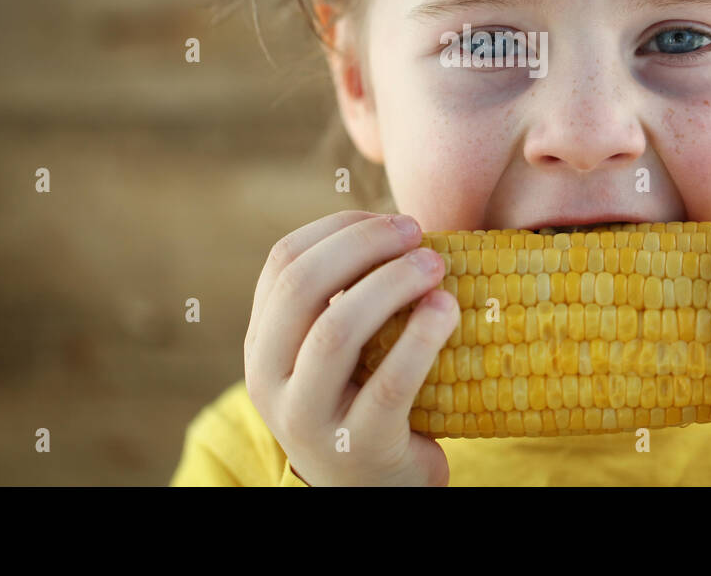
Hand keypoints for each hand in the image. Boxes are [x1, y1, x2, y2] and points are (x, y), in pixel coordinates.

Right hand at [243, 211, 459, 485]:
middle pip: (303, 286)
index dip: (339, 228)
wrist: (377, 491)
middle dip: (364, 245)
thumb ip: (347, 295)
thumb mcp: (338, 349)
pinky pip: (389, 384)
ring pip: (336, 332)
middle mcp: (270, 379)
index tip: (392, 220)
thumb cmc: (367, 398)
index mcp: (263, 342)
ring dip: (392, 283)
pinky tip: (447, 310)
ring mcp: (308, 418)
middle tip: (417, 233)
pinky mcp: (358, 447)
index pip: (284, 261)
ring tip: (436, 266)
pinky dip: (421, 338)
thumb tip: (403, 225)